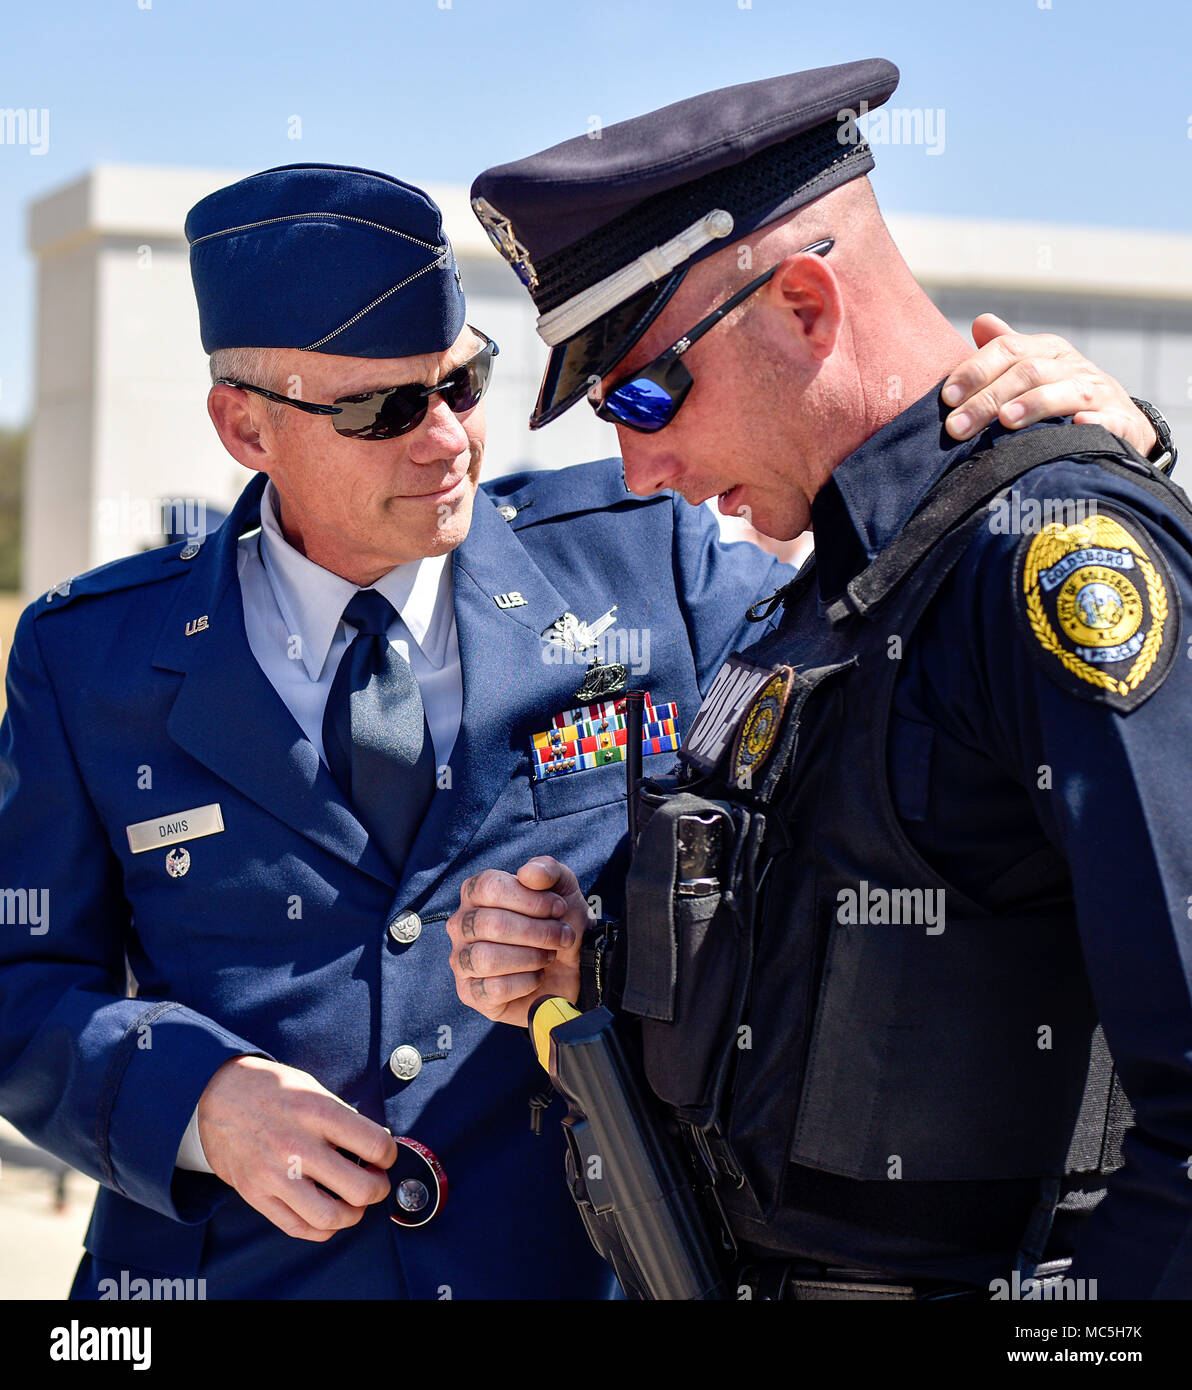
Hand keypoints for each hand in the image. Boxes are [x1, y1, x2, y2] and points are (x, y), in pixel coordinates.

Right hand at [197, 1055, 396, 1240]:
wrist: (215, 1095)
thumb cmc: (270, 1088)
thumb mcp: (312, 1088)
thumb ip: (342, 1117)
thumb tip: (373, 1145)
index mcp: (316, 1112)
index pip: (375, 1145)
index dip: (390, 1153)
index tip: (385, 1155)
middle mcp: (296, 1146)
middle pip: (359, 1188)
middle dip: (378, 1189)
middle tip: (376, 1182)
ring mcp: (274, 1174)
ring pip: (330, 1217)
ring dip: (353, 1215)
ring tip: (354, 1202)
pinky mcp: (256, 1195)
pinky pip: (298, 1227)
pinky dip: (322, 1228)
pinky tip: (328, 1214)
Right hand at [446, 857, 588, 1026]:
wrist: (572, 966)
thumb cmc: (558, 922)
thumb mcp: (562, 888)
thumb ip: (548, 870)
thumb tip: (528, 873)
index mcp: (476, 894)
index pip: (489, 887)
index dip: (530, 899)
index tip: (558, 908)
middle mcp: (461, 925)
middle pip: (491, 924)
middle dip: (538, 931)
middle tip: (561, 936)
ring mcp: (461, 960)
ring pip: (488, 958)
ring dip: (531, 957)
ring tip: (548, 956)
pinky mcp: (469, 993)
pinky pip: (494, 989)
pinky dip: (526, 982)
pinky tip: (537, 977)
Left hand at [941, 313, 1157, 456]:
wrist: (1120, 419)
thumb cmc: (1061, 393)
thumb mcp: (1035, 367)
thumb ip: (1005, 351)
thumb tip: (980, 321)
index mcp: (1047, 350)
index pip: (1008, 350)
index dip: (976, 370)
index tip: (947, 397)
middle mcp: (1072, 366)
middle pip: (1029, 373)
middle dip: (989, 399)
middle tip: (957, 426)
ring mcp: (1098, 393)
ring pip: (1066, 392)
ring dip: (1035, 404)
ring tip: (1006, 420)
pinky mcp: (1120, 422)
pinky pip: (1109, 420)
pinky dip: (1094, 422)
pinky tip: (1077, 425)